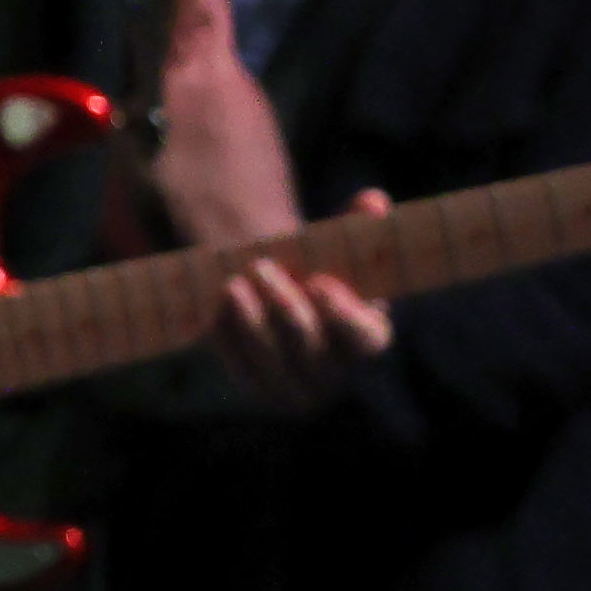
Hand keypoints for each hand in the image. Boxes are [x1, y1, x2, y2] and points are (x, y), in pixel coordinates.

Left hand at [207, 193, 396, 407]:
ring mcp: (296, 388)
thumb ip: (353, 223)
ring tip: (233, 284)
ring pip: (273, 365)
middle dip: (286, 309)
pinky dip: (228, 339)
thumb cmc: (311, 266)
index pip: (368, 339)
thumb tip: (373, 202)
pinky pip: (240, 369)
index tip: (320, 281)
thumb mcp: (332, 243)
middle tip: (260, 266)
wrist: (272, 293)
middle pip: (313, 351)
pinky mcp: (257, 387)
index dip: (345, 315)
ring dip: (251, 325)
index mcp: (367, 336)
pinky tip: (217, 308)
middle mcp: (336, 372)